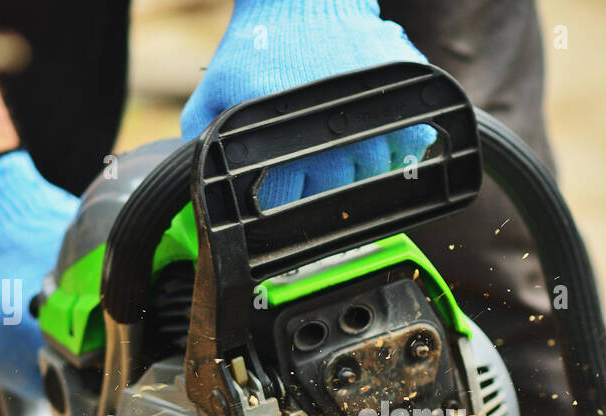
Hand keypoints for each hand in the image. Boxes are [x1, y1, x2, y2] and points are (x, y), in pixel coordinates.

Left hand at [181, 0, 436, 208]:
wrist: (307, 0)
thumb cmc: (262, 43)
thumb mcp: (218, 88)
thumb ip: (203, 131)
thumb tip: (200, 169)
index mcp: (288, 151)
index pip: (288, 206)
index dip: (281, 204)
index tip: (281, 194)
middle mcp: (334, 149)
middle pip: (333, 198)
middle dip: (319, 188)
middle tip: (309, 166)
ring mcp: (372, 132)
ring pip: (371, 179)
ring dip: (357, 171)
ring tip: (338, 147)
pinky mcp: (400, 114)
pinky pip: (405, 152)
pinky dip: (392, 150)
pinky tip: (369, 134)